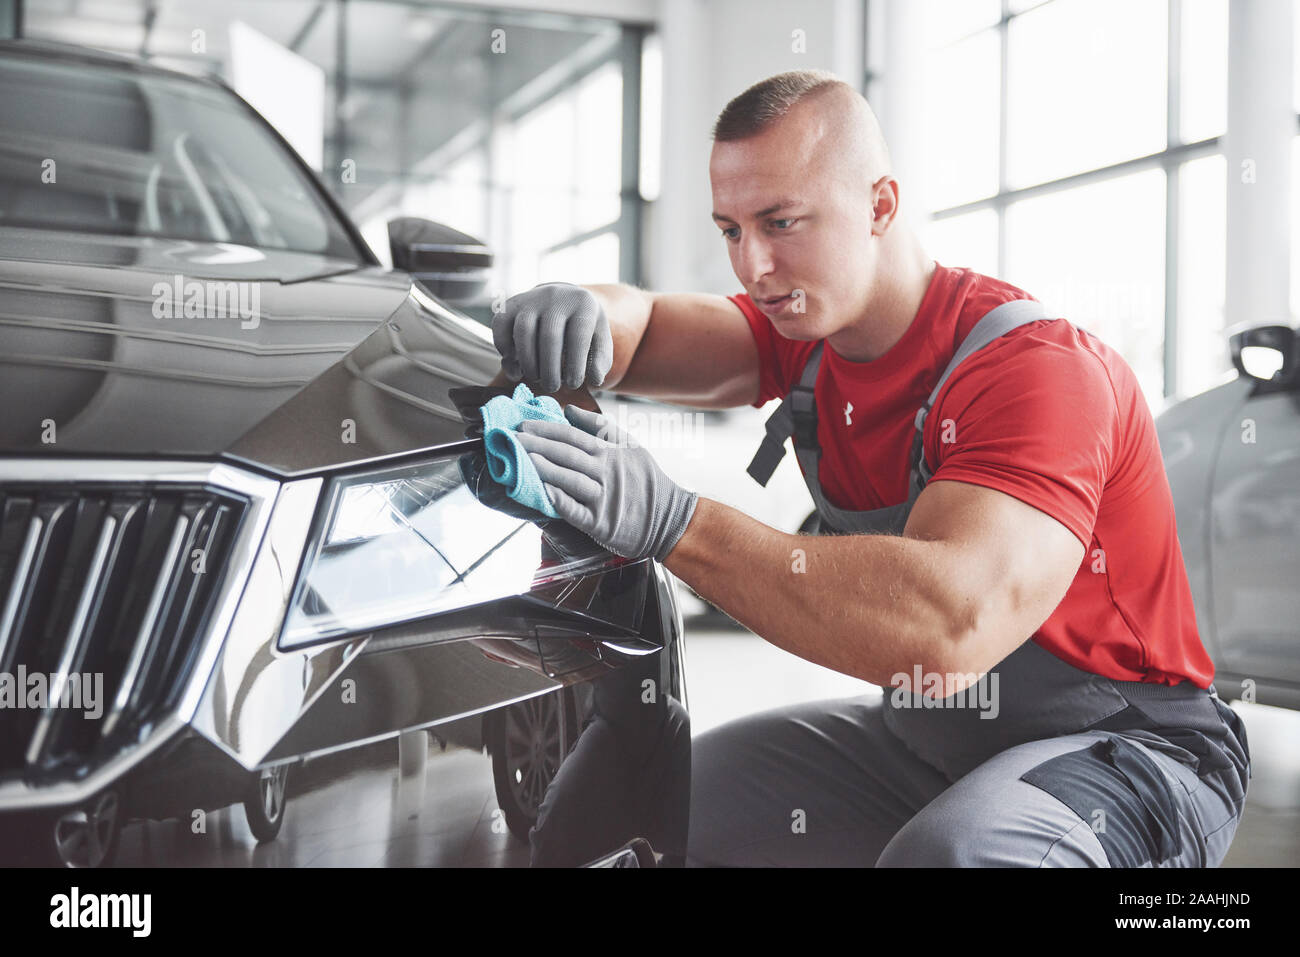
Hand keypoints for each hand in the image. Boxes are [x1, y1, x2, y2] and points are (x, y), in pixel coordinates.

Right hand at [491, 283, 612, 393]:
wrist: (563, 299)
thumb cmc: (583, 329)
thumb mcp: (599, 340)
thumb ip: (601, 361)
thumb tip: (594, 379)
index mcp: (583, 305)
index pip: (578, 336)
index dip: (575, 365)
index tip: (573, 384)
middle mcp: (556, 297)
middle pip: (549, 337)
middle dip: (549, 369)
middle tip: (552, 387)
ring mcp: (531, 299)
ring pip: (523, 332)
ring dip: (527, 362)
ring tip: (535, 378)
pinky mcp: (511, 304)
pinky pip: (500, 325)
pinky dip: (503, 347)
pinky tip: (514, 363)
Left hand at [515, 405, 698, 561]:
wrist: (668, 519)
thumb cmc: (647, 482)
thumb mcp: (631, 447)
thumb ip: (601, 427)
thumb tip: (569, 411)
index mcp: (610, 453)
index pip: (573, 436)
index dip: (547, 429)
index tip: (524, 425)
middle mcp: (606, 472)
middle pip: (567, 455)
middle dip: (537, 445)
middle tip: (511, 438)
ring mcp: (604, 498)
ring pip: (570, 480)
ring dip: (545, 469)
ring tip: (523, 460)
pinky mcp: (602, 523)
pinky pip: (577, 511)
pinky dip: (561, 502)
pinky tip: (544, 493)